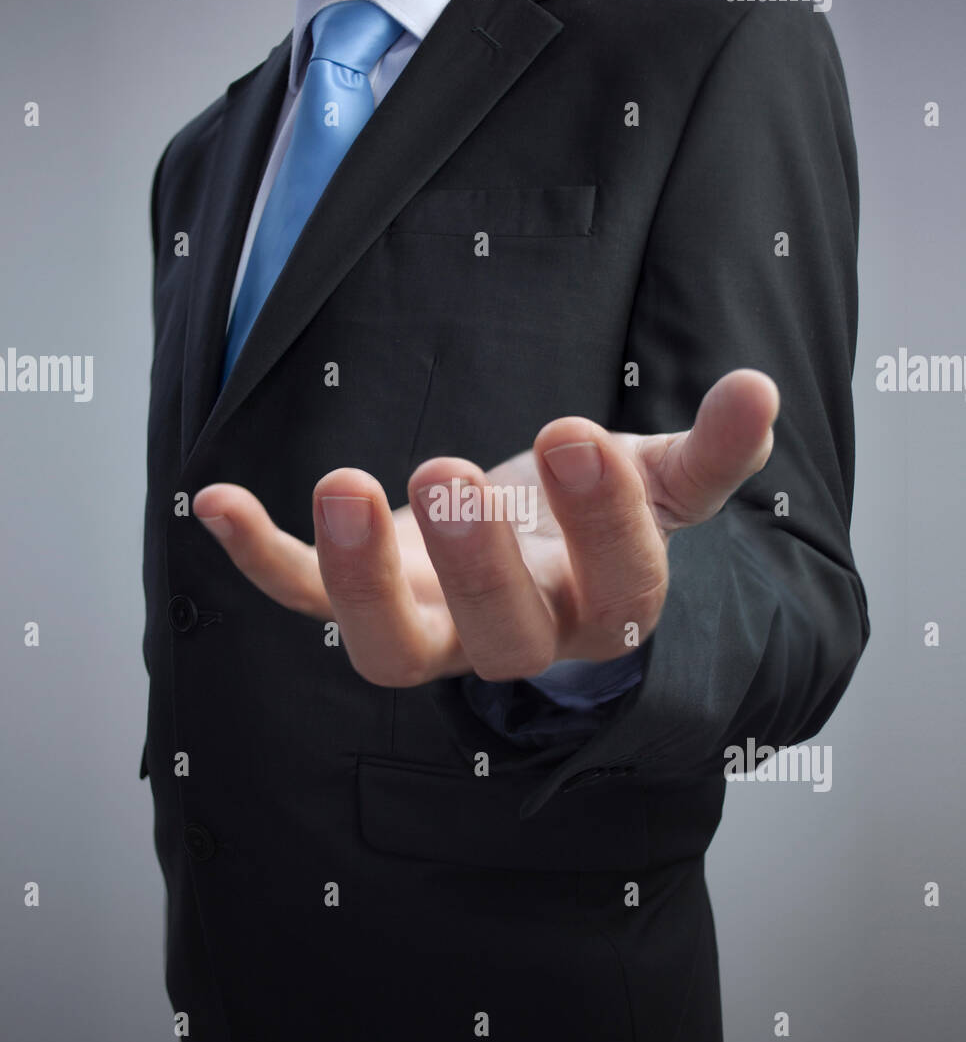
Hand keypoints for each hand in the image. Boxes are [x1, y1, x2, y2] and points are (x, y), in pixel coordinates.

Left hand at [192, 369, 777, 685]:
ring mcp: (435, 631)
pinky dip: (262, 559)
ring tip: (344, 486)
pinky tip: (213, 499)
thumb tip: (760, 390)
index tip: (575, 435)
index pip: (619, 586)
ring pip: (395, 651)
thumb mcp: (659, 481)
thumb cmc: (592, 519)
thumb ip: (709, 451)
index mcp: (605, 608)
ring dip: (361, 582)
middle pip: (504, 639)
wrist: (530, 556)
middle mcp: (519, 639)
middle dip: (477, 562)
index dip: (600, 522)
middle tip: (450, 475)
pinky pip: (307, 603)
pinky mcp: (370, 605)